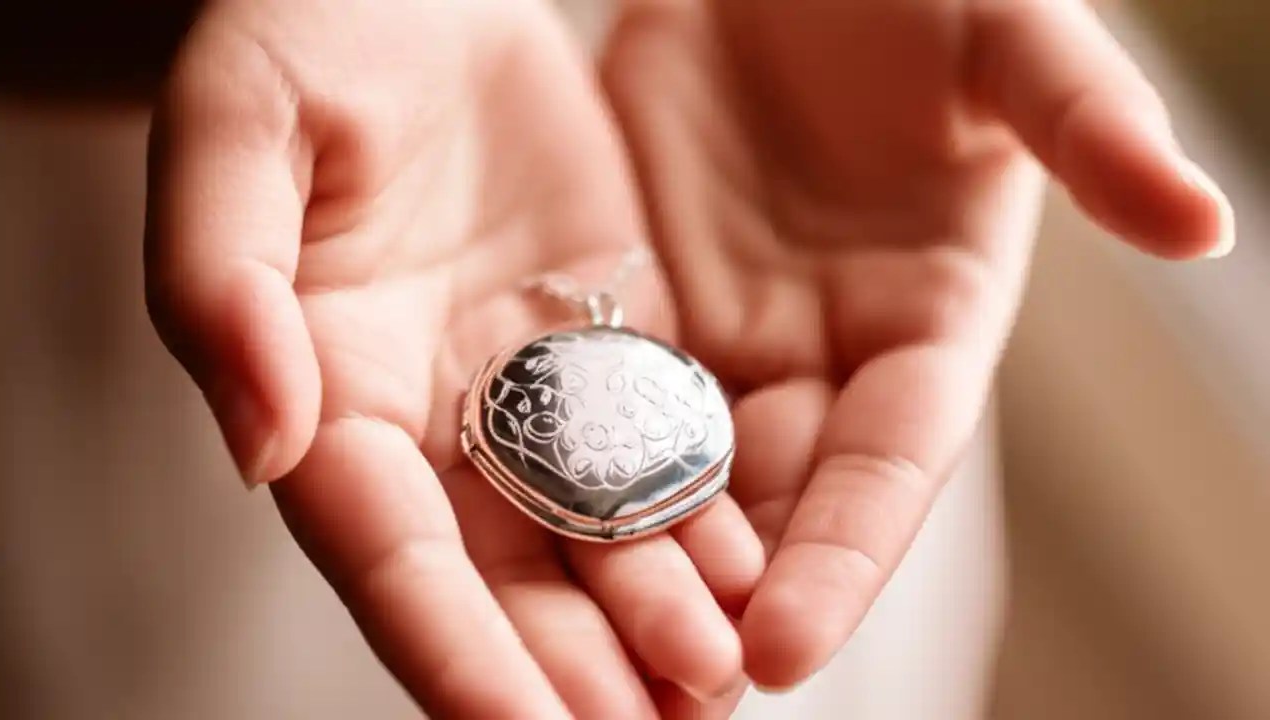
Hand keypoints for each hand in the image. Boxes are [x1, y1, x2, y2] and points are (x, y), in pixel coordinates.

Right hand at [145, 0, 759, 716]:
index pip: (382, 543)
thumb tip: (266, 451)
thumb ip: (223, 281)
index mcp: (328, 381)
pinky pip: (658, 447)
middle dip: (563, 667)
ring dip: (648, 616)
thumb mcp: (241, 120)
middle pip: (492, 572)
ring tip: (714, 687)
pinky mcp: (610, 339)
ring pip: (587, 530)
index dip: (443, 645)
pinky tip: (755, 579)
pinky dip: (702, 518)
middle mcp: (430, 412)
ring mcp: (526, 384)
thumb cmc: (313, 28)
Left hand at [601, 0, 1233, 689]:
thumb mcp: (1009, 44)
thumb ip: (1088, 130)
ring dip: (634, 566)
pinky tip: (511, 529)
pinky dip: (561, 466)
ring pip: (674, 471)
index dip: (845, 556)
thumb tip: (1204, 222)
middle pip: (776, 502)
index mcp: (927, 321)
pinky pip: (588, 395)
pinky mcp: (633, 296)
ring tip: (578, 662)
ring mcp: (722, 332)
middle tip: (662, 701)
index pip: (888, 465)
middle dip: (727, 605)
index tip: (786, 653)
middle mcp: (822, 352)